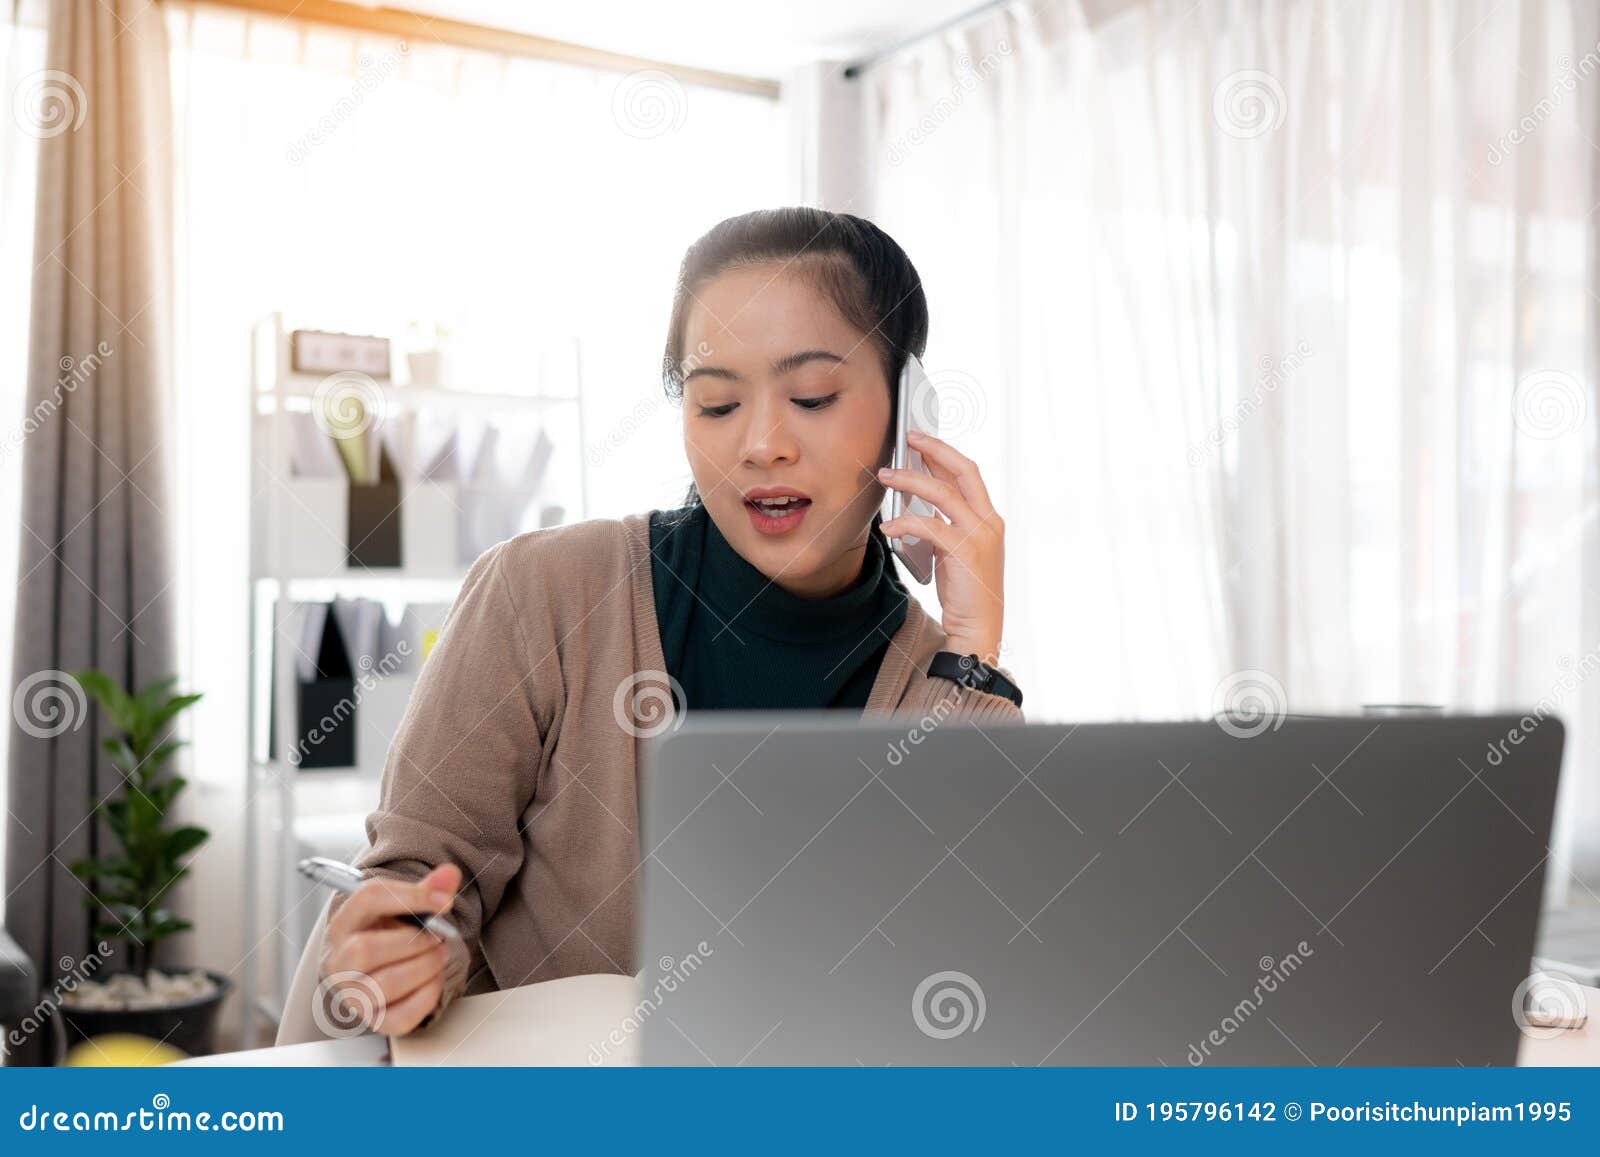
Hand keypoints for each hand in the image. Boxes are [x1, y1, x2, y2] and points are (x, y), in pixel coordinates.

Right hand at [322, 862, 460, 1035]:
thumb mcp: (402, 907)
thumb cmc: (388, 934)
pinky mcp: (374, 1020)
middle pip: (365, 950)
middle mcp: (339, 960)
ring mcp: (352, 994)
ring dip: (424, 967)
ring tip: (439, 955)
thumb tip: (449, 874)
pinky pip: (400, 1016)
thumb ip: (427, 889)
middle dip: (414, 942)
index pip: (368, 899)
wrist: (376, 968)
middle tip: (439, 936)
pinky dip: (426, 996)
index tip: (445, 902)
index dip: (411, 897)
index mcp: (345, 922)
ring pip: (384, 984)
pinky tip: (434, 979)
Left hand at [879, 430, 1004, 663]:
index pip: (968, 473)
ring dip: (911, 481)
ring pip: (943, 494)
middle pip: (963, 471)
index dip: (944, 452)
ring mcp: (979, 536)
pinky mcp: (964, 552)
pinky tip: (888, 526)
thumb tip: (918, 500)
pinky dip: (905, 523)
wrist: (978, 626)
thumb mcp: (957, 549)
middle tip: (909, 438)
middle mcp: (988, 522)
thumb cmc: (965, 590)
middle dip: (935, 450)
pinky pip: (929, 527)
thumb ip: (946, 523)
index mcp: (988, 519)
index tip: (922, 439)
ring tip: (886, 476)